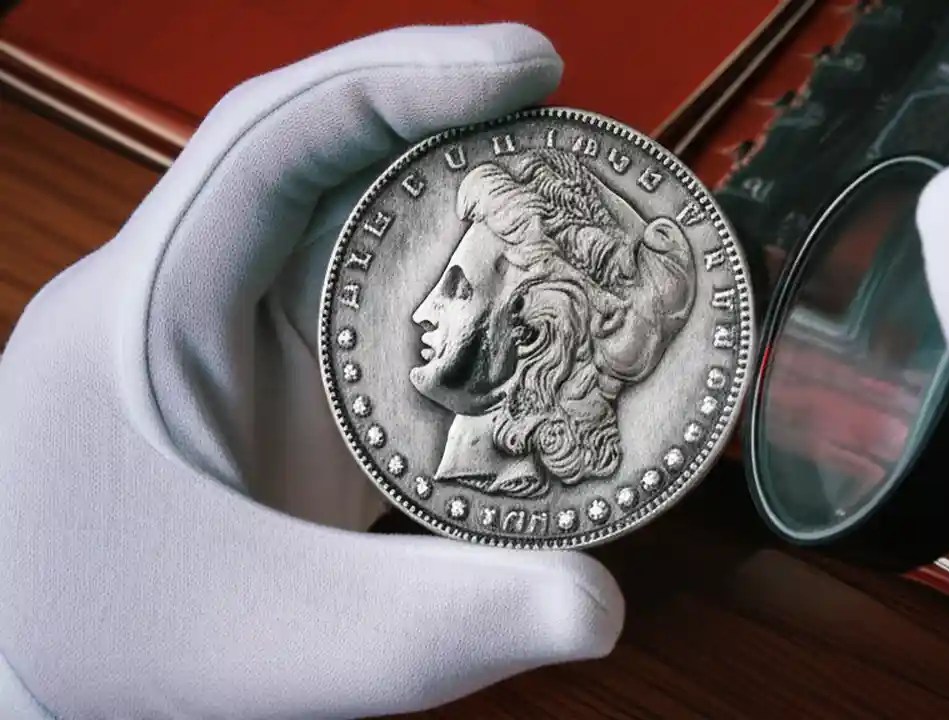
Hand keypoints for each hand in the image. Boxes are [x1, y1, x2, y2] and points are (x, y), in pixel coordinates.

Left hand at [0, 25, 622, 718]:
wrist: (45, 672)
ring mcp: (234, 328)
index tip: (528, 65)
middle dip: (458, 124)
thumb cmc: (109, 643)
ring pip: (357, 215)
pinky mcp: (281, 374)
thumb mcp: (271, 642)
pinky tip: (530, 297)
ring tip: (575, 202)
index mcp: (150, 310)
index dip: (402, 77)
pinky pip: (375, 288)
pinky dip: (459, 278)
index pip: (271, 135)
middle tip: (580, 136)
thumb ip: (434, 627)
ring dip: (465, 198)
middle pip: (328, 152)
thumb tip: (599, 611)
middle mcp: (191, 291)